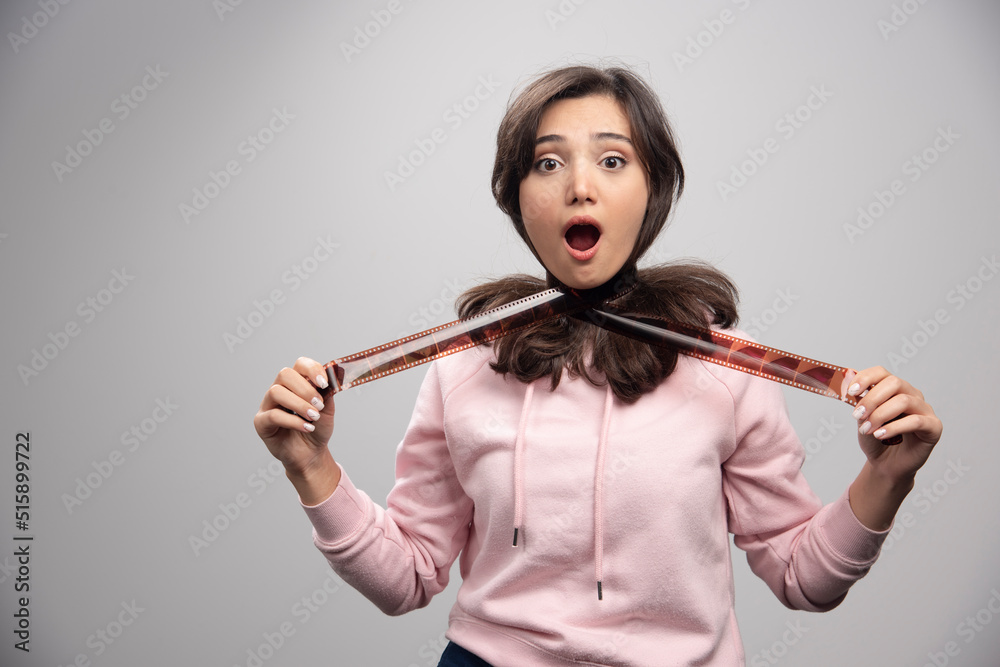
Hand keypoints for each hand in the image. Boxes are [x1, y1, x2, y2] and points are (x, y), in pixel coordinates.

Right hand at [254, 357, 336, 479]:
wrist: (311, 453)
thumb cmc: (317, 429)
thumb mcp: (327, 409)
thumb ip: (327, 393)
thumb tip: (332, 378)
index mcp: (296, 383)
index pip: (300, 364)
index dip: (312, 370)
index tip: (325, 384)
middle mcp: (279, 389)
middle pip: (285, 374)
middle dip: (305, 389)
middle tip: (318, 405)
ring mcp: (268, 405)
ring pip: (276, 392)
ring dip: (299, 404)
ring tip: (313, 417)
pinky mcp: (261, 422)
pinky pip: (273, 415)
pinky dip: (293, 421)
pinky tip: (307, 427)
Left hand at [848, 366, 942, 483]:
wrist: (885, 464)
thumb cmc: (875, 438)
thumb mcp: (862, 417)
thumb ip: (858, 399)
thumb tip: (847, 375)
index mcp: (894, 389)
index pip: (882, 372)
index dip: (865, 378)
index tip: (851, 392)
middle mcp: (912, 395)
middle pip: (894, 383)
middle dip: (871, 399)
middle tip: (857, 415)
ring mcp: (924, 410)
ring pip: (903, 401)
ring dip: (880, 415)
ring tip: (867, 429)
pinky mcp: (933, 426)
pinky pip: (916, 421)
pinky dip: (894, 427)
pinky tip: (880, 434)